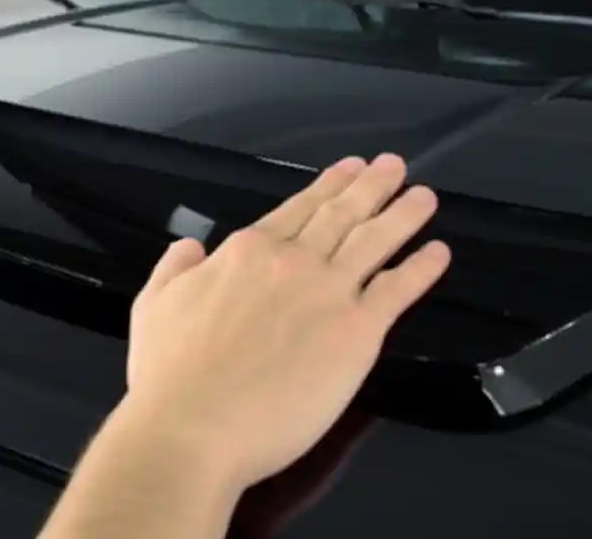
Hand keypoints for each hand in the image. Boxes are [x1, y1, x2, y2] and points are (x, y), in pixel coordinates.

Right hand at [125, 154, 449, 490]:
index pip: (295, 210)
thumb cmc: (168, 373)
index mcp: (244, 252)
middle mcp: (292, 261)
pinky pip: (398, 290)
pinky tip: (438, 252)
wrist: (196, 425)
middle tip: (394, 166)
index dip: (326, 186)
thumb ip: (175, 269)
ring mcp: (329, 293)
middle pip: (340, 215)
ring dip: (403, 214)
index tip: (350, 168)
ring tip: (425, 196)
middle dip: (370, 187)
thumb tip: (190, 247)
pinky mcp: (358, 332)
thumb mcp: (153, 304)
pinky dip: (421, 268)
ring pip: (375, 241)